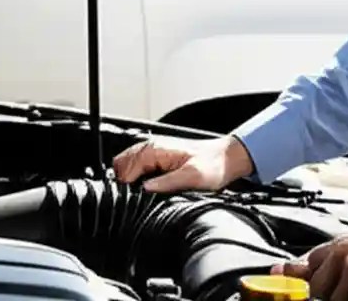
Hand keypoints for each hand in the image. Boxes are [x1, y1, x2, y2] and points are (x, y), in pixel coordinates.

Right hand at [111, 135, 253, 192]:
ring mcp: (153, 151)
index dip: (127, 187)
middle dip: (125, 183)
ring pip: (126, 167)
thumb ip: (167, 183)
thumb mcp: (192, 177)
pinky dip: (136, 178)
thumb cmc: (214, 165)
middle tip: (137, 198)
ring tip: (142, 194)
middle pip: (121, 166)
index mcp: (156, 149)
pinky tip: (147, 188)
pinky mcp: (157, 158)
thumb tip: (144, 190)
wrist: (226, 158)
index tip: (134, 199)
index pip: (125, 169)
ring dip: (129, 181)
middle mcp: (151, 147)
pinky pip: (136, 167)